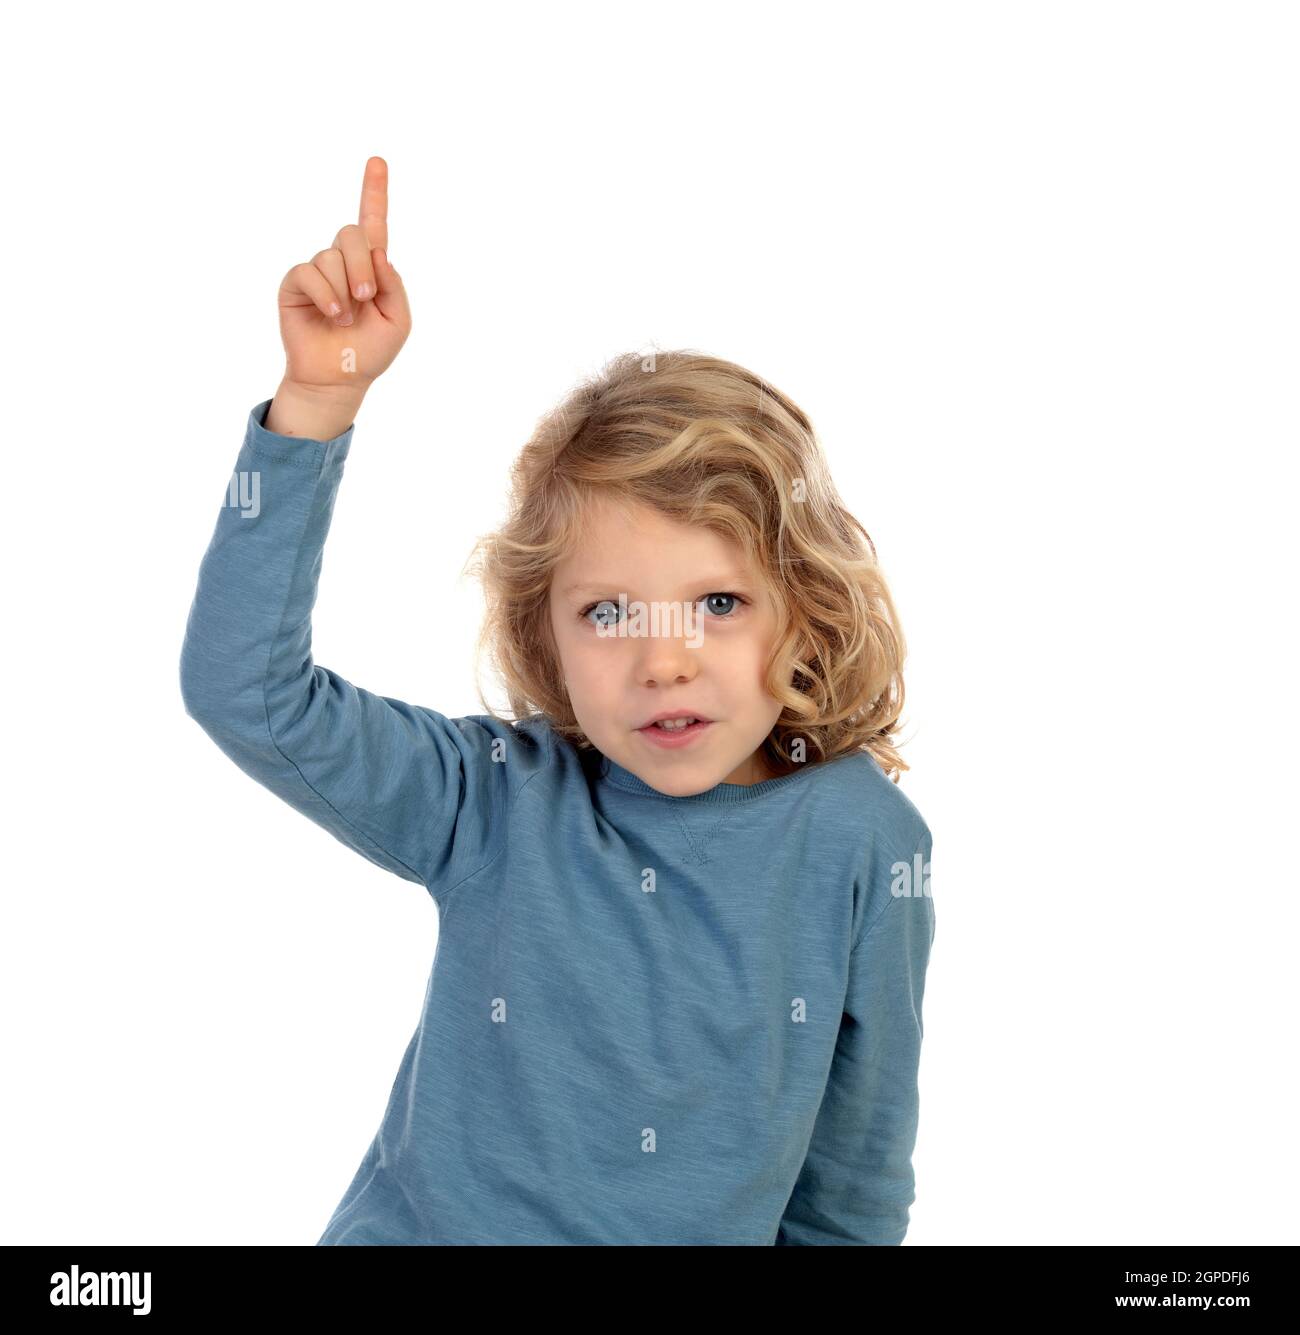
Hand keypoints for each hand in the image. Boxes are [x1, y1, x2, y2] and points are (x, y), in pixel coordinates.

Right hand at [274, 156, 411, 399]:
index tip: (378, 160)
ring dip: (345, 289)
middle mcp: (343, 262)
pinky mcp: (295, 283)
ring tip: (346, 318)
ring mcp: (318, 271)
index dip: (374, 191)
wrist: (339, 378)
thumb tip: (379, 253)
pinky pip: (309, 272)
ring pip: (331, 256)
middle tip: (366, 296)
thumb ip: (394, 285)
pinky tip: (333, 315)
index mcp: (372, 267)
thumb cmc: (370, 351)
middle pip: (352, 233)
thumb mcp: (397, 320)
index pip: (374, 223)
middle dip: (362, 264)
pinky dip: (326, 295)